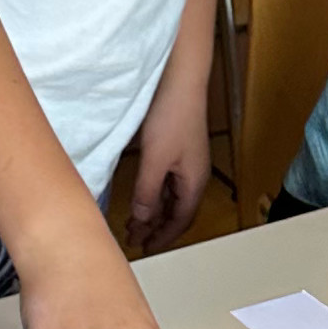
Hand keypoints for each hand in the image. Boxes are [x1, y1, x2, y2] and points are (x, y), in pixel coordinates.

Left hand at [123, 82, 211, 255]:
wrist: (180, 81)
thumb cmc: (173, 116)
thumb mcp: (155, 160)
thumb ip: (148, 192)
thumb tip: (142, 220)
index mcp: (194, 182)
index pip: (181, 220)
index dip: (164, 237)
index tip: (146, 247)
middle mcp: (193, 175)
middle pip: (177, 211)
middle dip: (157, 227)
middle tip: (135, 239)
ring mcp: (186, 162)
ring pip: (170, 196)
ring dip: (153, 210)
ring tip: (134, 221)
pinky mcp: (176, 149)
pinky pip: (166, 181)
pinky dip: (153, 193)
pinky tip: (141, 193)